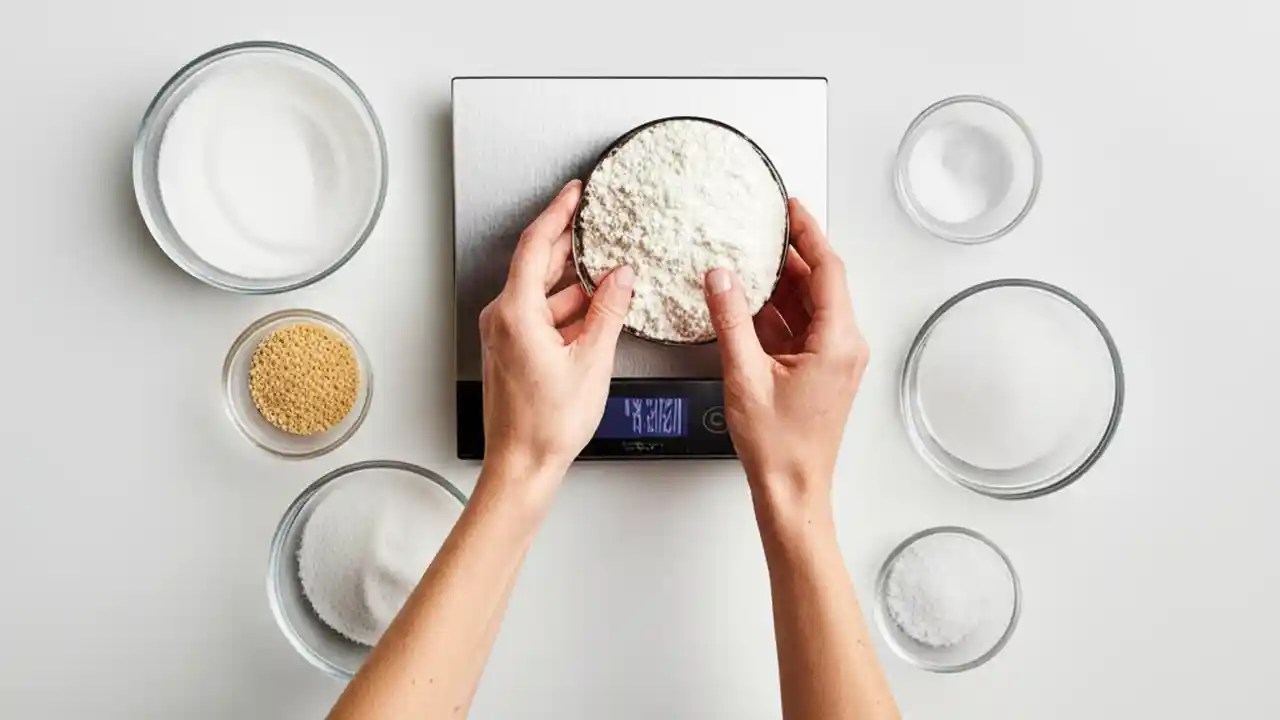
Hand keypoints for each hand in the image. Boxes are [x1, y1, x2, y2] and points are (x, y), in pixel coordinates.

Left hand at [479, 180, 634, 489]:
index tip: (574, 194)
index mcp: (515, 313)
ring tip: (608, 274)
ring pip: (542, 292)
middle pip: (537, 266)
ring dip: (574, 282)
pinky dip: (567, 308)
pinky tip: (594, 310)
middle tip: (597, 225)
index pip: (535, 246)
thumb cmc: (546, 425)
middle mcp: (502, 318)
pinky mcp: (511, 349)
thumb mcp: (592, 361)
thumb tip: (621, 279)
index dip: (558, 214)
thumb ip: (608, 312)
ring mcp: (504, 334)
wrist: (522, 465)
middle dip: (570, 245)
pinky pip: (540, 315)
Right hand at [704, 199, 868, 512]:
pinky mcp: (820, 370)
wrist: (792, 490)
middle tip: (760, 227)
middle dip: (788, 255)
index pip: (827, 269)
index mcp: (838, 342)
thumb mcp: (745, 375)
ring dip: (779, 284)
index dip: (808, 233)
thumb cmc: (779, 447)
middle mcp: (844, 346)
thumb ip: (731, 319)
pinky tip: (747, 302)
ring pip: (807, 305)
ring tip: (747, 259)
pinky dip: (776, 312)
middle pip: (818, 283)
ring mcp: (833, 358)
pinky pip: (799, 327)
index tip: (790, 207)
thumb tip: (721, 277)